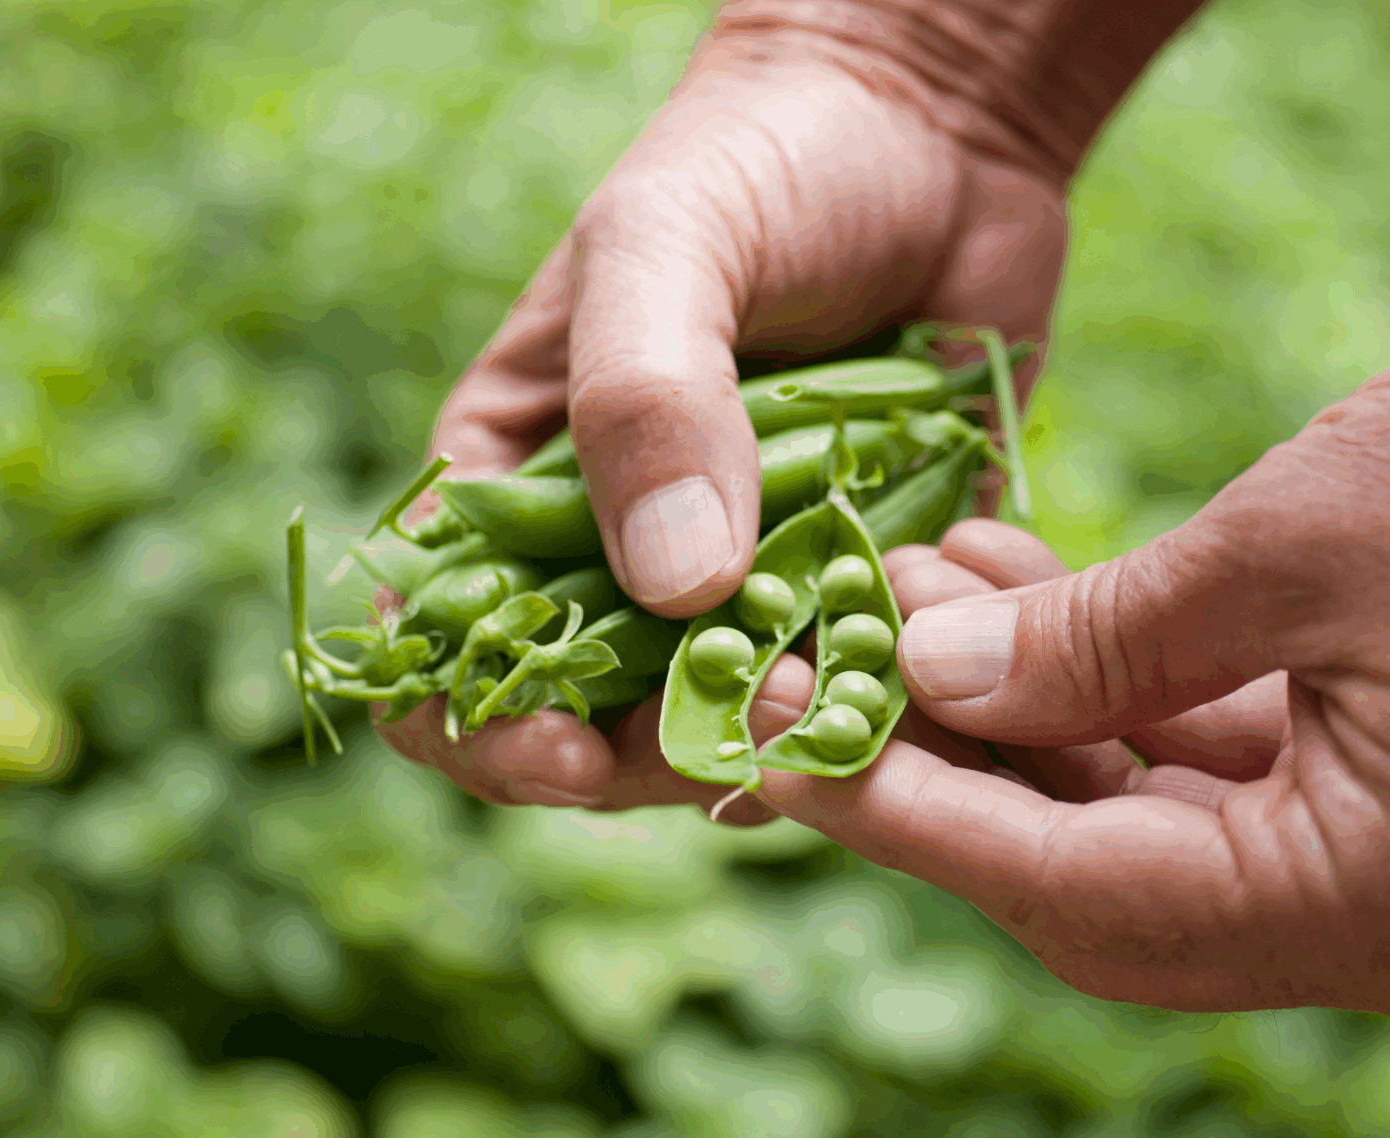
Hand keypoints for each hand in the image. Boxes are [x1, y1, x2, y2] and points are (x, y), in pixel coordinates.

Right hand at [380, 2, 1100, 811]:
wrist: (938, 126)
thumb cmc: (764, 158)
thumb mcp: (668, 248)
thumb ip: (645, 401)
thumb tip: (670, 588)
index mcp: (525, 474)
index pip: (452, 644)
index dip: (482, 726)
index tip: (560, 750)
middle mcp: (626, 543)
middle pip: (594, 718)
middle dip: (645, 758)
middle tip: (727, 739)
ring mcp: (751, 570)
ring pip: (735, 724)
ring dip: (772, 742)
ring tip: (830, 704)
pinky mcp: (864, 577)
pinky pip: (860, 682)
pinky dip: (878, 703)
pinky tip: (912, 669)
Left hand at [755, 259, 1389, 1024]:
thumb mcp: (1285, 546)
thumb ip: (1091, 640)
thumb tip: (928, 683)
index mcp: (1371, 903)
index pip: (1074, 892)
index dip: (908, 814)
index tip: (768, 747)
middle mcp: (1383, 933)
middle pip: (1096, 883)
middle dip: (948, 773)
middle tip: (805, 679)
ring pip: (1146, 826)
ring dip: (1021, 719)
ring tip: (898, 602)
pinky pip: (1215, 781)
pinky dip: (1112, 702)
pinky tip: (1014, 604)